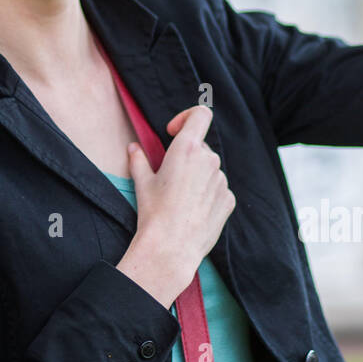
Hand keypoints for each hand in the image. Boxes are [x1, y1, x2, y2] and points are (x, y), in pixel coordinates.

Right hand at [116, 106, 234, 309]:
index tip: (173, 132)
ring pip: (210, 169)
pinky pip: (218, 189)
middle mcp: (209, 160)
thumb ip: (138, 159)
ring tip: (180, 198)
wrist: (171, 247)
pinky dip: (208, 193)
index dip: (187, 117)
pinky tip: (192, 210)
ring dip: (198, 175)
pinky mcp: (229, 199)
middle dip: (187, 155)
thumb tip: (134, 148)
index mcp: (187, 148)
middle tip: (169, 176)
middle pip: (201, 146)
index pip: (200, 114)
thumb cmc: (153, 212)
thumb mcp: (142, 182)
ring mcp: (221, 180)